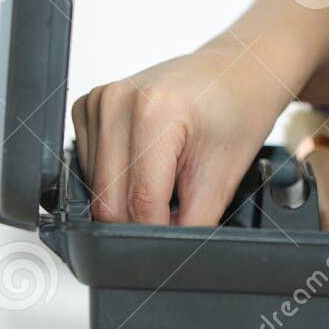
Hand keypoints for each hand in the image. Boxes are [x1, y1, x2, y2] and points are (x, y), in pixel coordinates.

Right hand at [70, 36, 300, 226]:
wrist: (238, 71)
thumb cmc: (238, 111)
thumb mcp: (225, 177)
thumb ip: (192, 224)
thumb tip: (164, 257)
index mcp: (154, 111)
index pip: (139, 203)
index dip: (160, 232)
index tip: (179, 236)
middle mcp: (118, 101)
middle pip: (108, 201)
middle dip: (143, 218)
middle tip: (181, 206)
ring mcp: (98, 100)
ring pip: (96, 188)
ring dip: (129, 198)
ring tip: (169, 174)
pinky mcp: (89, 106)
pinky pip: (91, 167)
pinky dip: (119, 177)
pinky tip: (150, 158)